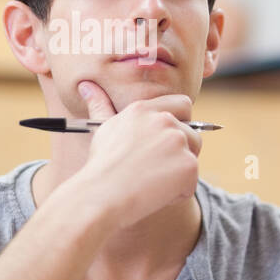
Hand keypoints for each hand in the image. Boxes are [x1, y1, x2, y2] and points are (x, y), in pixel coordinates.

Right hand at [69, 80, 201, 228]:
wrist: (102, 194)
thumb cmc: (101, 165)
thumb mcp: (102, 129)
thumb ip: (101, 105)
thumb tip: (86, 86)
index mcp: (144, 109)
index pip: (182, 103)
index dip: (181, 121)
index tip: (167, 139)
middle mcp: (164, 120)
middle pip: (193, 132)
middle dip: (182, 149)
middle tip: (156, 166)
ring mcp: (178, 141)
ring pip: (194, 155)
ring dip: (180, 170)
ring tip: (152, 180)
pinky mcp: (188, 164)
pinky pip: (191, 182)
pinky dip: (178, 192)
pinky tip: (154, 193)